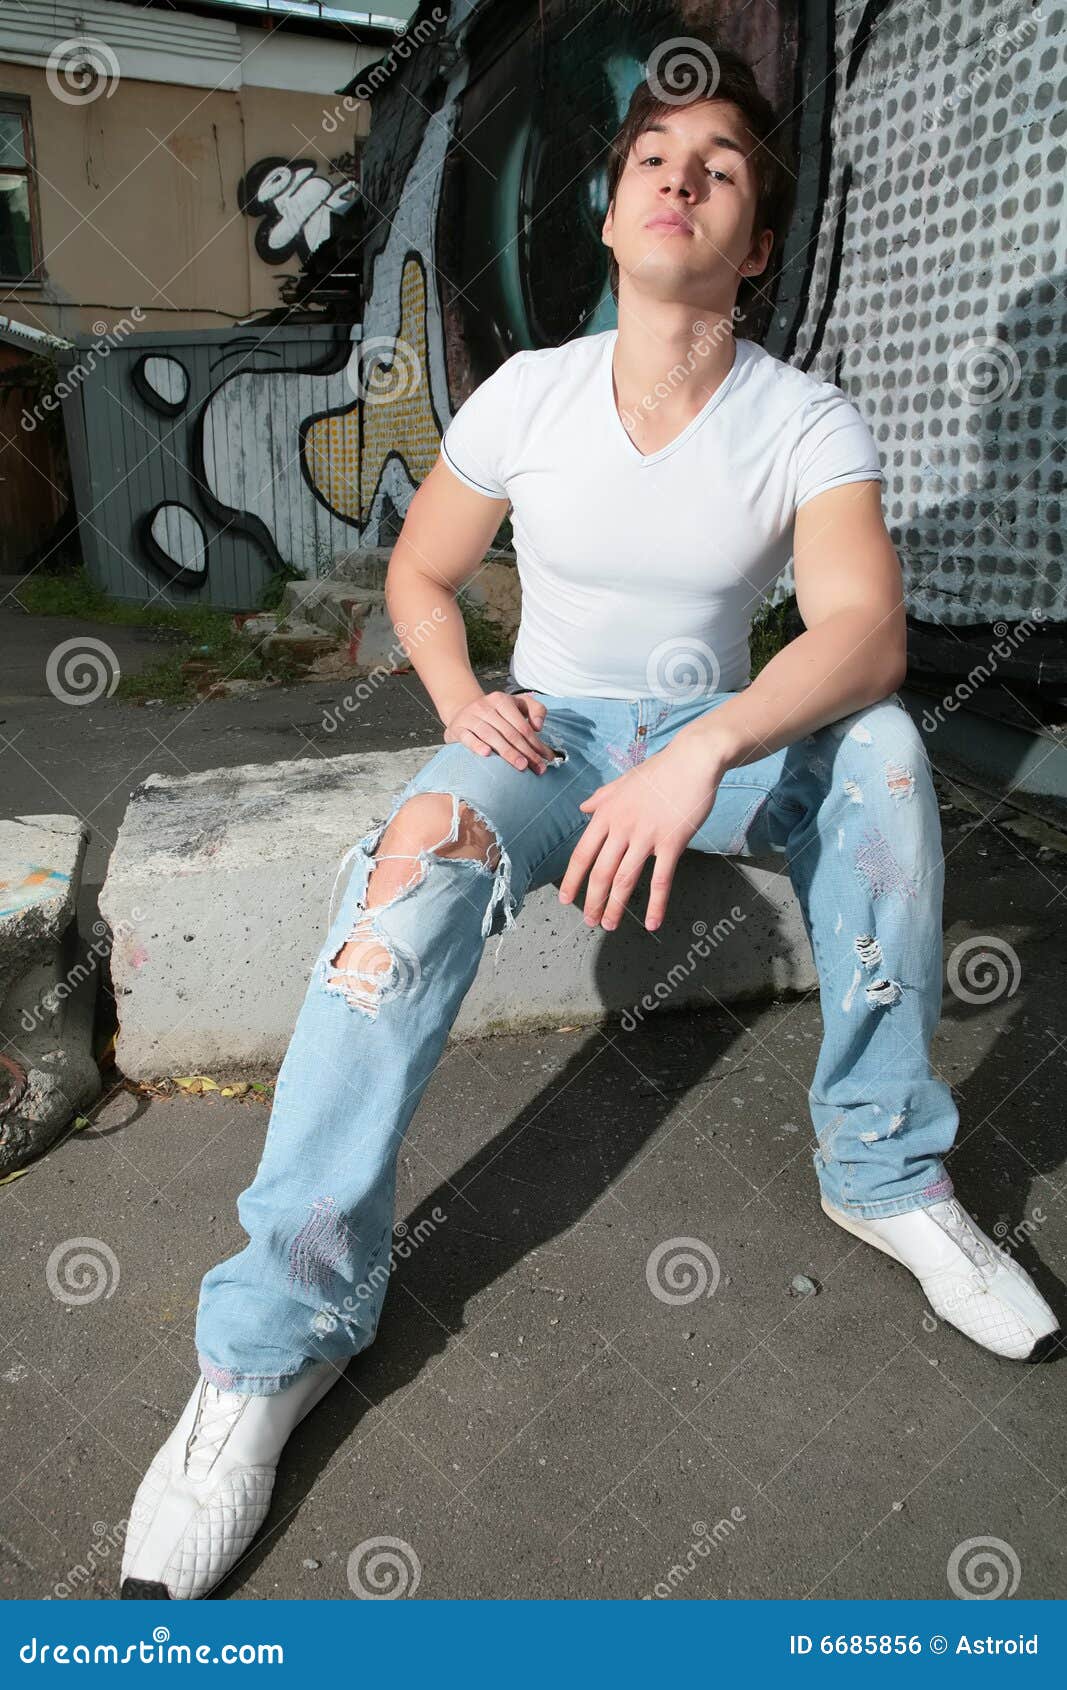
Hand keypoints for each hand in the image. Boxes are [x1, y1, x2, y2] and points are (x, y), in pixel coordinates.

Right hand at [444, 689, 557, 773]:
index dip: (536, 743)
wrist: (461, 710)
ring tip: (521, 766)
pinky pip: (468, 738)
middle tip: (538, 768)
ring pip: (491, 736)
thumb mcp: (517, 704)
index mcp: (502, 700)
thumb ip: (535, 709)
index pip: (522, 725)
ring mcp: (470, 717)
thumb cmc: (496, 712)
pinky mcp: (458, 728)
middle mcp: (485, 707)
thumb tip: (538, 727)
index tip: (547, 758)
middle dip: (526, 752)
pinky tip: (486, 754)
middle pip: (510, 733)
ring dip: (508, 752)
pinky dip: (477, 745)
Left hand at [557, 736, 725, 930]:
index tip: (566, 899)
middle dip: (593, 901)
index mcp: (606, 814)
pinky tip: (652, 923)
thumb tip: (583, 807)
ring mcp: (646, 836)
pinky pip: (661, 879)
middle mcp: (621, 827)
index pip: (582, 853)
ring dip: (615, 906)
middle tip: (590, 921)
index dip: (573, 880)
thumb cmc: (660, 770)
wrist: (692, 760)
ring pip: (625, 879)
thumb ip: (601, 797)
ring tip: (609, 925)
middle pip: (601, 872)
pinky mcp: (671, 842)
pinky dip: (656, 904)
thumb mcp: (623, 781)